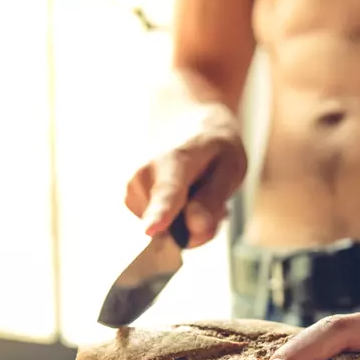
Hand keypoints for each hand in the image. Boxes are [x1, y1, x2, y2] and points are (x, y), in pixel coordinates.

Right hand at [124, 102, 246, 247]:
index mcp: (174, 161)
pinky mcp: (129, 202)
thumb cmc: (212, 148)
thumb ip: (214, 198)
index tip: (150, 230)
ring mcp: (132, 190)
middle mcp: (144, 175)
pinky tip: (183, 198)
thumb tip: (195, 228)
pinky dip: (177, 221)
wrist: (185, 126)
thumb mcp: (231, 166)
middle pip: (174, 228)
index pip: (167, 193)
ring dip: (190, 223)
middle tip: (215, 199)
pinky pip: (161, 230)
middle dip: (201, 226)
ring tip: (197, 193)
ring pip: (168, 233)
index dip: (160, 214)